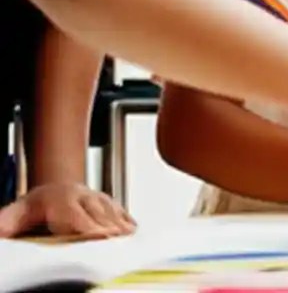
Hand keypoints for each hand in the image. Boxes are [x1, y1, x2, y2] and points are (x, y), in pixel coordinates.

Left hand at [0, 183, 135, 238]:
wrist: (52, 189)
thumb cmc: (36, 207)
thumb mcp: (16, 213)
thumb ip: (6, 223)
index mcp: (60, 200)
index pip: (78, 216)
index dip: (90, 226)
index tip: (101, 234)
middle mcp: (83, 197)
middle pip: (99, 214)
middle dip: (110, 227)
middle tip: (118, 240)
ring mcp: (98, 198)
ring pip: (113, 211)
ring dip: (122, 225)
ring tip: (130, 238)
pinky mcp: (110, 203)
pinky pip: (122, 211)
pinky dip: (129, 221)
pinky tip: (133, 232)